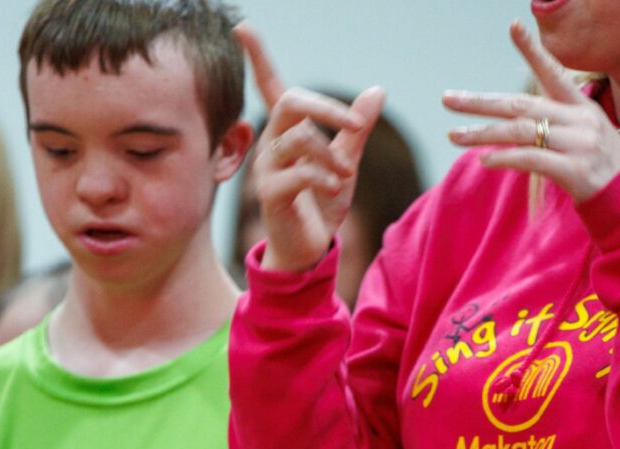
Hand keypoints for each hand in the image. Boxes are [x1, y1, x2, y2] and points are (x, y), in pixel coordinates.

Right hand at [235, 23, 383, 273]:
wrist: (309, 251)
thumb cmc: (321, 205)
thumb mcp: (345, 162)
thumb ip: (355, 129)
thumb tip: (377, 90)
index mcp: (286, 131)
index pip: (270, 85)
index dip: (257, 57)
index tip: (242, 27)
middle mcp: (270, 144)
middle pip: (290, 102)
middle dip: (327, 109)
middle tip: (357, 127)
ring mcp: (266, 169)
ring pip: (299, 138)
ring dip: (332, 155)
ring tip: (346, 177)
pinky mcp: (270, 194)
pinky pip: (298, 173)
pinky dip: (323, 178)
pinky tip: (335, 190)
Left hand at [443, 22, 619, 204]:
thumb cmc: (603, 170)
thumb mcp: (584, 138)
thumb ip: (553, 126)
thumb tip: (514, 123)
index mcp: (580, 106)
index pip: (552, 71)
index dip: (532, 49)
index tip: (514, 26)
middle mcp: (579, 120)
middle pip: (520, 105)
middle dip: (480, 102)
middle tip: (448, 99)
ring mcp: (578, 144)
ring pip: (520, 131)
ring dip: (482, 134)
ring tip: (454, 135)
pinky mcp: (575, 169)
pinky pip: (531, 158)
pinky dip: (505, 158)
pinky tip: (484, 161)